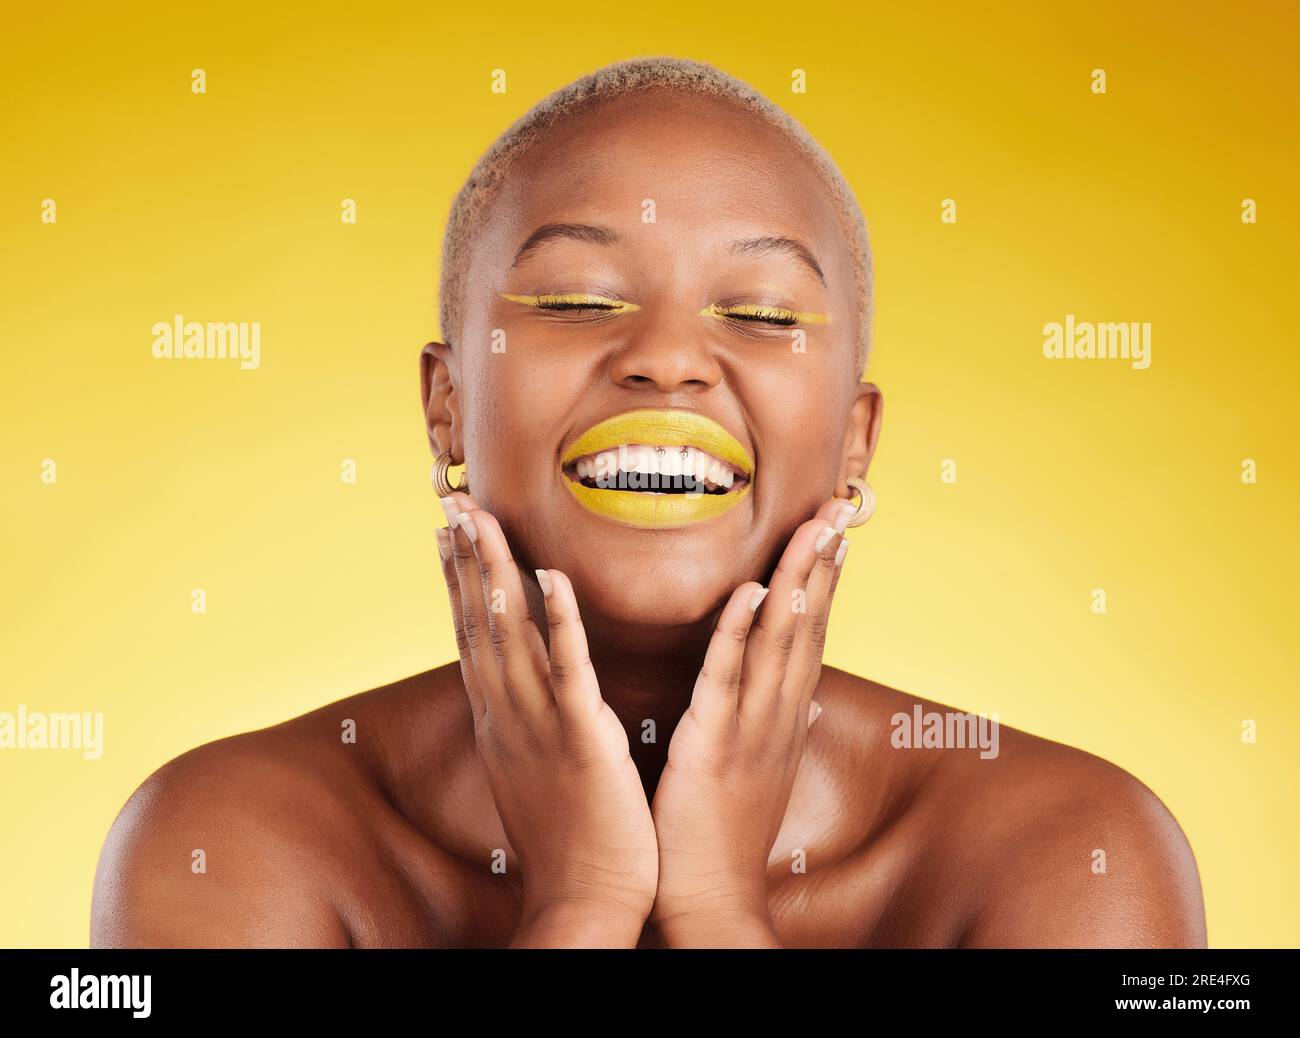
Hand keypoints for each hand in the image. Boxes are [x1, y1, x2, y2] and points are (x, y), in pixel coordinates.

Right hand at [436, 492, 657, 946]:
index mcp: (498, 722)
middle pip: (477, 624)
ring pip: (510, 634)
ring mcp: (539, 724)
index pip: (471, 637)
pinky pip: (568, 670)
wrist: (583, 900)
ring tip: (479, 518)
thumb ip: (524, 723)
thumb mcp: (532, 771)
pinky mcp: (581, 737)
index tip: (447, 533)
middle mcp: (506, 715)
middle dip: (462, 560)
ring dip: (492, 572)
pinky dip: (557, 621)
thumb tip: (518, 692)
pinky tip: (549, 576)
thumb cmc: (568, 838)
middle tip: (451, 503)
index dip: (457, 582)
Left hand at [648, 498, 853, 946]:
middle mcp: (778, 716)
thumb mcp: (760, 771)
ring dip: (799, 581)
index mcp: (785, 718)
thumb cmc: (725, 831)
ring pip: (779, 641)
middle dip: (824, 563)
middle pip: (808, 626)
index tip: (838, 534)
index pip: (812, 636)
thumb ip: (778, 725)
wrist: (711, 897)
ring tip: (816, 527)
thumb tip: (804, 701)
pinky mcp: (712, 743)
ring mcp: (750, 728)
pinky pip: (728, 678)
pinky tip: (754, 591)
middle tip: (841, 506)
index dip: (826, 582)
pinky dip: (741, 632)